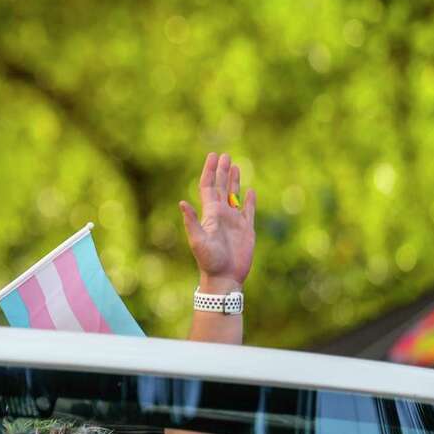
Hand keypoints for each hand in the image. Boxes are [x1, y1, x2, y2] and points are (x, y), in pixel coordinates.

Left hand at [179, 152, 255, 290]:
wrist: (224, 277)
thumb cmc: (209, 261)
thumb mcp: (198, 240)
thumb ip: (192, 221)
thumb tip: (182, 202)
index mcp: (210, 213)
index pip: (209, 187)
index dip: (210, 171)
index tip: (213, 156)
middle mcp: (221, 214)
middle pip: (221, 187)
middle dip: (222, 171)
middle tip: (225, 155)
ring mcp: (234, 221)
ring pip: (234, 195)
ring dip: (234, 181)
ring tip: (236, 166)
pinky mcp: (246, 229)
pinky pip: (248, 210)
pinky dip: (250, 200)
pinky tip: (251, 191)